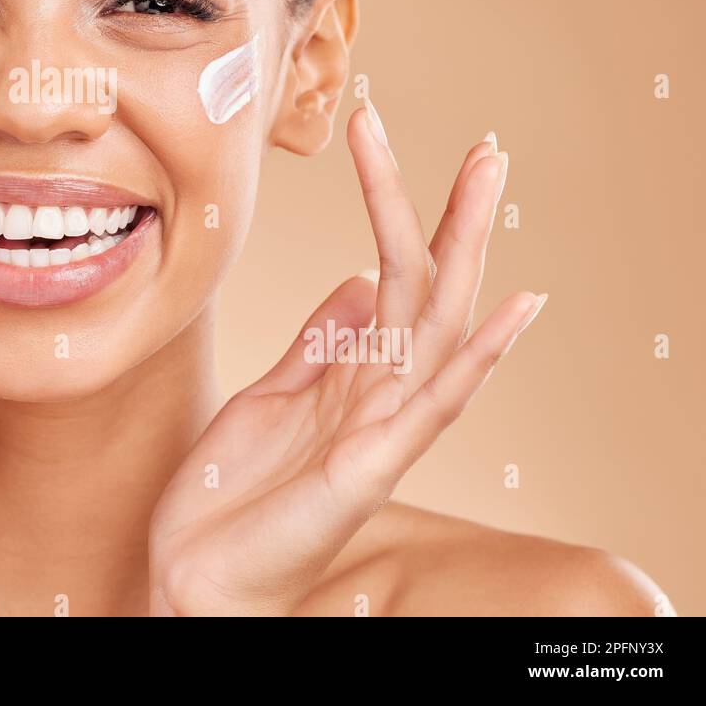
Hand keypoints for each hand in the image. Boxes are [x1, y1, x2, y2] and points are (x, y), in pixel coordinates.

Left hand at [147, 106, 544, 615]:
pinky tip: (508, 310)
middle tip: (485, 146)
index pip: (391, 274)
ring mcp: (382, 428)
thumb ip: (320, 339)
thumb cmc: (235, 489)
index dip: (398, 207)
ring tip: (485, 182)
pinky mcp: (371, 467)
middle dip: (454, 214)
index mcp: (354, 371)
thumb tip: (358, 275)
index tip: (387, 138)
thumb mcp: (275, 391)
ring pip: (436, 324)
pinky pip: (431, 406)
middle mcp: (379, 392)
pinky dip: (475, 358)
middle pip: (428, 287)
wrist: (197, 568)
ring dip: (462, 250)